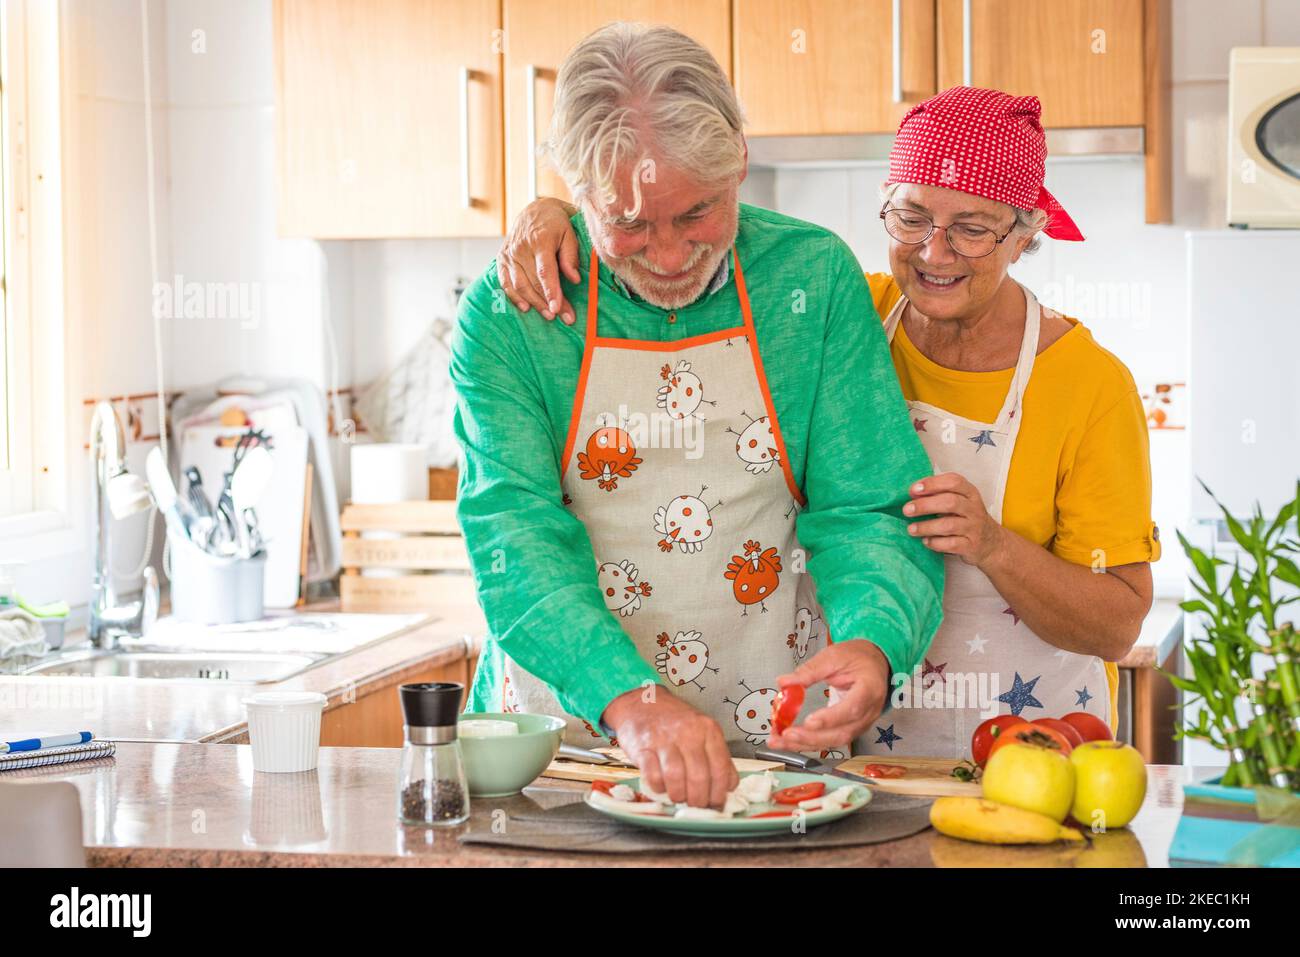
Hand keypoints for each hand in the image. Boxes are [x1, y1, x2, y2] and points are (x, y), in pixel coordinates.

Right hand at [495, 197, 580, 324]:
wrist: (535, 210)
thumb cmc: (556, 223)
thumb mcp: (570, 233)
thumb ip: (571, 255)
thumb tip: (574, 279)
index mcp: (539, 239)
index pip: (545, 270)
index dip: (551, 291)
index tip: (558, 309)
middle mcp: (520, 247)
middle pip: (534, 282)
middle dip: (548, 302)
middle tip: (565, 317)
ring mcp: (509, 254)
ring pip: (519, 285)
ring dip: (534, 303)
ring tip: (549, 315)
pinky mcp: (502, 259)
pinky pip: (505, 282)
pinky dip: (514, 297)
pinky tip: (526, 308)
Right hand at [602, 686, 737, 807]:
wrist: (642, 703)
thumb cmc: (674, 721)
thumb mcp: (702, 730)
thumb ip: (717, 756)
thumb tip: (728, 785)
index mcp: (708, 729)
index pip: (721, 769)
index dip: (719, 793)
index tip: (716, 802)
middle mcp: (688, 733)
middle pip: (699, 778)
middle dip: (699, 800)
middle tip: (696, 804)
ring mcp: (664, 740)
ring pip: (677, 779)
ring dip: (679, 796)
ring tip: (679, 796)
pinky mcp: (643, 748)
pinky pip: (654, 777)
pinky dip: (659, 788)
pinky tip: (662, 786)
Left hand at [766, 640, 891, 751]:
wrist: (874, 663)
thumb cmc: (857, 657)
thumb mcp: (833, 656)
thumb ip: (809, 671)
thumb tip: (783, 682)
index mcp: (869, 688)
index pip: (853, 708)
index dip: (831, 718)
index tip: (809, 722)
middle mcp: (869, 711)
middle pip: (842, 733)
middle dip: (812, 738)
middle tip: (786, 735)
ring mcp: (862, 723)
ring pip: (835, 741)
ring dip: (806, 744)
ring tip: (780, 741)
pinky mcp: (851, 728)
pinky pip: (831, 739)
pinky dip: (809, 742)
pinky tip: (790, 740)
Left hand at [904, 471, 1006, 568]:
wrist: (992, 544)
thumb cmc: (967, 519)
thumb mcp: (960, 501)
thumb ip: (939, 495)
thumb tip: (912, 494)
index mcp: (970, 493)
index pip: (953, 482)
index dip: (932, 484)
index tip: (913, 490)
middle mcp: (974, 509)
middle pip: (950, 502)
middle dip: (925, 505)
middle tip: (907, 510)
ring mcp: (974, 528)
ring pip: (949, 525)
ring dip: (926, 526)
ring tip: (911, 529)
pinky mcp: (972, 546)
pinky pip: (952, 544)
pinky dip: (936, 543)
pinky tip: (925, 541)